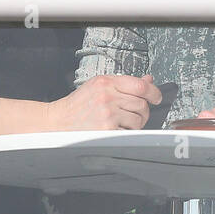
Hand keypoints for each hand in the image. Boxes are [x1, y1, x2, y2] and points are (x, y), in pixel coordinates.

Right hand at [48, 74, 163, 130]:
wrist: (57, 122)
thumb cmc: (78, 105)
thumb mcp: (99, 85)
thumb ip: (124, 83)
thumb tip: (148, 80)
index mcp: (106, 83)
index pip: (141, 86)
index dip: (154, 92)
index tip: (156, 97)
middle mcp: (107, 97)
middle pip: (142, 104)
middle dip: (142, 111)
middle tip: (133, 113)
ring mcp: (107, 114)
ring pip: (139, 119)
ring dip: (135, 123)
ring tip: (121, 122)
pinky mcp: (107, 130)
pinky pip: (130, 132)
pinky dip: (126, 133)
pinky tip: (115, 130)